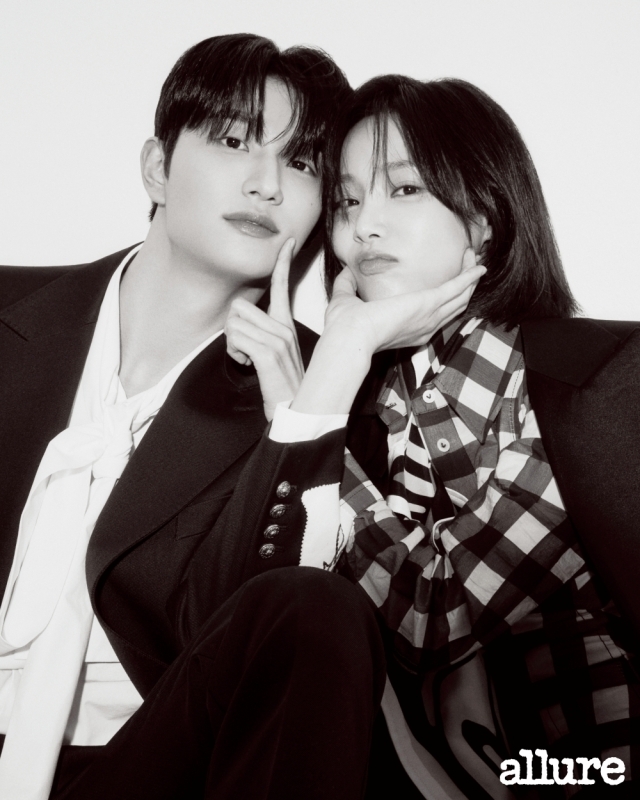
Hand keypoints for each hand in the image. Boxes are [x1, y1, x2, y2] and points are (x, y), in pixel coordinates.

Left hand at [225, 238, 303, 420]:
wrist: (294, 408)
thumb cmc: (282, 384)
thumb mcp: (275, 353)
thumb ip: (262, 333)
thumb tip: (240, 324)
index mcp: (285, 324)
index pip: (282, 285)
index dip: (283, 261)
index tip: (287, 242)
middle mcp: (283, 327)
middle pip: (239, 306)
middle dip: (232, 328)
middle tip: (245, 349)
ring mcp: (278, 339)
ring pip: (233, 323)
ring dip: (232, 343)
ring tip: (249, 359)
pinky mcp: (268, 353)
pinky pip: (235, 338)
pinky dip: (235, 353)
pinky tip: (248, 365)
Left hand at [324, 248, 485, 355]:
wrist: (349, 336)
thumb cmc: (344, 328)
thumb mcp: (346, 300)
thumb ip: (347, 285)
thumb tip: (347, 271)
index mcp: (407, 329)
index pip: (433, 316)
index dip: (443, 299)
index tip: (448, 284)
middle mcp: (424, 328)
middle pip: (454, 306)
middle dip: (463, 285)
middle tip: (468, 265)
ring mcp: (429, 318)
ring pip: (460, 298)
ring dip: (469, 278)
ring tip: (474, 259)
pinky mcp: (430, 303)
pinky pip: (456, 290)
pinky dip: (468, 278)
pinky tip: (478, 268)